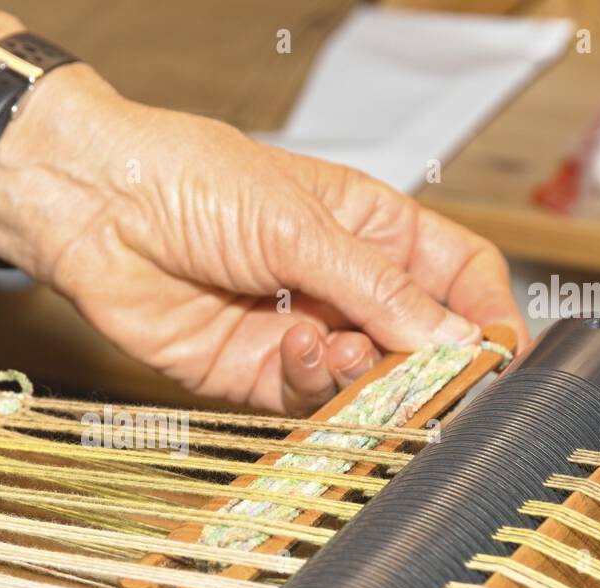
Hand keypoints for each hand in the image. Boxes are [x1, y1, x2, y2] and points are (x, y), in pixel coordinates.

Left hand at [0, 67, 528, 413]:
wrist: (100, 208)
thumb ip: (380, 290)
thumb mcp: (303, 224)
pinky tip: (296, 344)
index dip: (486, 315)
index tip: (499, 352)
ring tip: (343, 345)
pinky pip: (305, 395)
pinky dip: (311, 379)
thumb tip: (456, 340)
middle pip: (417, 341)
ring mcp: (300, 329)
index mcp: (370, 229)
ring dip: (364, 374)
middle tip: (429, 375)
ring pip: (364, 379)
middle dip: (426, 362)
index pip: (457, 277)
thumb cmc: (193, 180)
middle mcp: (341, 285)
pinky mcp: (254, 371)